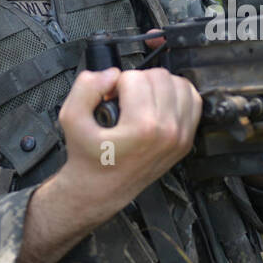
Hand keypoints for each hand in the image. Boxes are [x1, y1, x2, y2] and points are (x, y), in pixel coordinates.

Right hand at [16, 63, 200, 262]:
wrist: (102, 188)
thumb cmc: (90, 157)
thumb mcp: (70, 118)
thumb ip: (85, 87)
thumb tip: (111, 74)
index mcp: (143, 127)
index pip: (134, 77)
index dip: (117, 84)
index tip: (110, 99)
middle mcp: (168, 131)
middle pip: (159, 76)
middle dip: (138, 82)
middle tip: (125, 99)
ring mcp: (181, 136)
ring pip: (180, 83)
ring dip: (158, 85)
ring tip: (141, 101)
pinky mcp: (187, 139)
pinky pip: (193, 100)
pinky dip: (176, 95)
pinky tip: (158, 104)